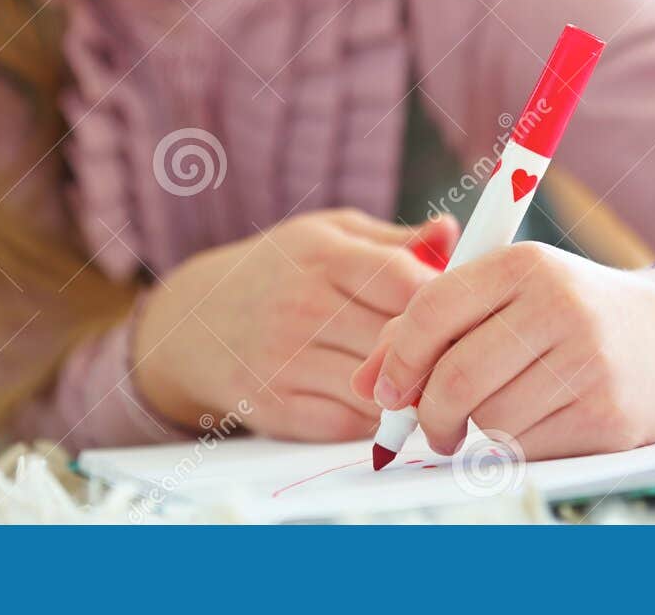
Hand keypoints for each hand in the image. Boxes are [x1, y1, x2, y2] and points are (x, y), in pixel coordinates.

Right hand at [134, 209, 459, 441]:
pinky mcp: (275, 405)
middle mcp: (302, 306)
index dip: (442, 300)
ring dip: (407, 390)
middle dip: (433, 351)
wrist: (193, 323)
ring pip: (377, 387)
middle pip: (395, 338)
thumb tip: (453, 232)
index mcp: (322, 256)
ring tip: (424, 382)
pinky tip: (381, 403)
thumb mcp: (329, 236)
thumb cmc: (279, 271)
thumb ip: (394, 241)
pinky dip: (373, 419)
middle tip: (455, 356)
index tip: (461, 311)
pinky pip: (348, 423)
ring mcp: (285, 359)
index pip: (402, 279)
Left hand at [349, 242, 654, 458]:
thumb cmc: (568, 315)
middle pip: (455, 376)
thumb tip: (364, 385)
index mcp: (523, 264)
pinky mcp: (609, 415)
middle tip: (429, 425)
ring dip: (475, 430)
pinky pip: (526, 447)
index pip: (431, 310)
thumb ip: (432, 327)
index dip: (397, 359)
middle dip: (427, 414)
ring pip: (489, 418)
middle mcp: (558, 305)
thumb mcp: (508, 296)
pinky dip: (514, 446)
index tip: (385, 391)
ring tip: (494, 414)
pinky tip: (535, 422)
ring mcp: (589, 361)